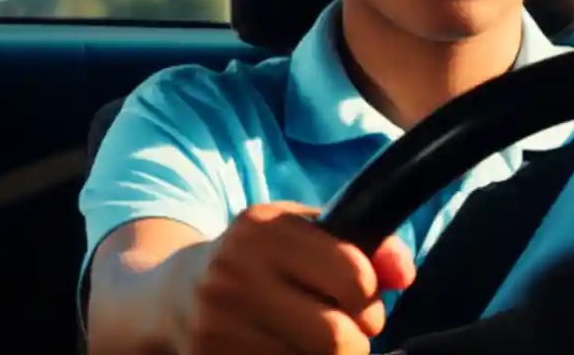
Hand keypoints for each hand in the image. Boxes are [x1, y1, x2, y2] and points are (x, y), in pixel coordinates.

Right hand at [178, 201, 414, 354]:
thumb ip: (362, 245)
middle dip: (354, 339)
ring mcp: (217, 327)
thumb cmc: (252, 262)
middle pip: (339, 339)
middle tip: (339, 327)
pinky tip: (280, 351)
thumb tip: (405, 274)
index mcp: (259, 230)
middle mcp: (233, 275)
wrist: (168, 298)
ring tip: (305, 340)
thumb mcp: (299, 236)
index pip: (354, 276)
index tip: (352, 293)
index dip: (366, 293)